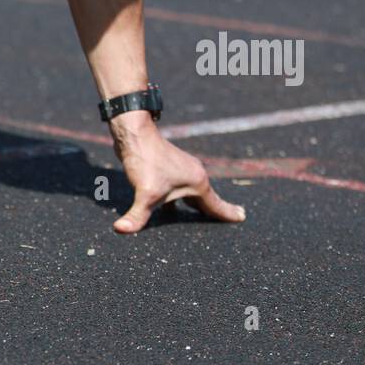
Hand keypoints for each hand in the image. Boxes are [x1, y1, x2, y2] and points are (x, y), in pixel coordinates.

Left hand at [110, 112, 246, 232]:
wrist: (135, 134)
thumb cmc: (146, 161)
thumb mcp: (144, 193)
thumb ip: (136, 216)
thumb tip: (121, 229)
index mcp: (197, 183)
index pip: (215, 205)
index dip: (228, 214)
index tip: (242, 217)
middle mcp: (194, 175)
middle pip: (207, 200)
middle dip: (215, 211)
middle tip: (230, 217)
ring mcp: (182, 169)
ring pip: (192, 193)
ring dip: (196, 205)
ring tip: (201, 216)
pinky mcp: (168, 167)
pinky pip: (179, 188)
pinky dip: (180, 199)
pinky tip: (171, 207)